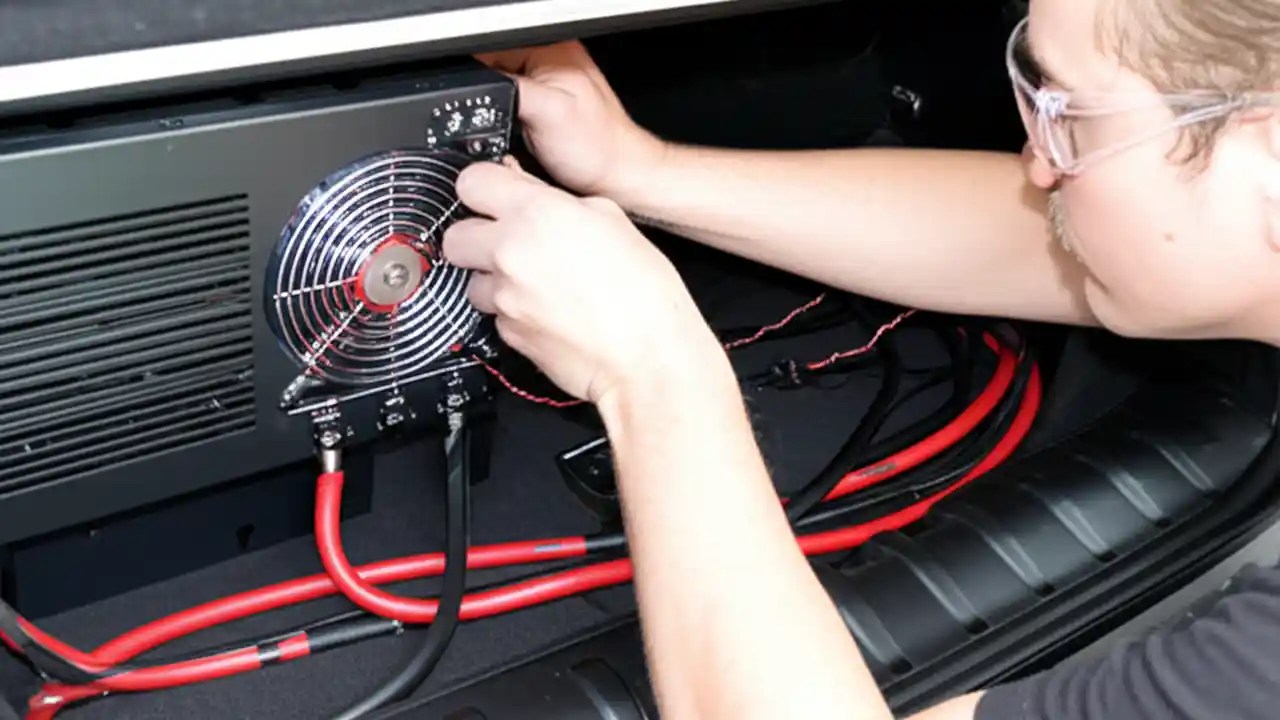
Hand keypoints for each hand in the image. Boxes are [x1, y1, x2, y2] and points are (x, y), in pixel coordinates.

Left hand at [443, 161, 720, 403]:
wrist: (647, 357)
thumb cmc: (644, 292)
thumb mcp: (611, 219)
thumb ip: (558, 200)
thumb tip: (526, 189)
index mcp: (537, 214)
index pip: (470, 182)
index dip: (484, 188)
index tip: (494, 195)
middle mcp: (511, 253)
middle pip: (454, 236)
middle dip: (476, 237)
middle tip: (506, 242)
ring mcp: (505, 297)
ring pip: (470, 280)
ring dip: (493, 279)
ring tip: (533, 284)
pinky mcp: (508, 333)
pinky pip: (495, 314)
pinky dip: (513, 312)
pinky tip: (546, 311)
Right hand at [477, 41, 666, 201]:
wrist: (618, 179)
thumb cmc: (598, 149)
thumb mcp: (548, 112)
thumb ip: (509, 92)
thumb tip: (479, 87)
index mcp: (550, 50)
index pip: (491, 52)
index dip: (480, 84)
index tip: (488, 110)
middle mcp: (549, 62)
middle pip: (492, 74)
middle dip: (490, 103)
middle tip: (515, 126)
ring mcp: (548, 86)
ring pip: (500, 96)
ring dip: (499, 117)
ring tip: (526, 133)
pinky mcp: (545, 109)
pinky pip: (511, 112)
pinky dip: (509, 126)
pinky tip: (526, 138)